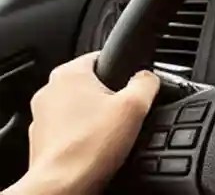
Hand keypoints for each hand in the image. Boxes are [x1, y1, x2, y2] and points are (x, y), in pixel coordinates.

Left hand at [6, 52, 158, 194]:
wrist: (63, 185)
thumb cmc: (91, 146)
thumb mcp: (135, 106)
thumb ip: (147, 82)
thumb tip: (148, 78)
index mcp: (69, 74)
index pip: (101, 57)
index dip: (123, 71)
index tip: (133, 89)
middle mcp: (49, 91)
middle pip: (91, 85)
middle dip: (110, 98)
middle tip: (125, 115)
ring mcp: (41, 117)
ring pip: (79, 109)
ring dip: (95, 118)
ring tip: (110, 135)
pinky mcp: (41, 140)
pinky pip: (69, 131)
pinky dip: (83, 137)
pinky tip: (96, 149)